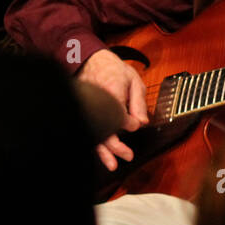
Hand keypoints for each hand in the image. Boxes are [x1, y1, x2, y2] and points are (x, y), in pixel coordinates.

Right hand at [76, 48, 148, 169]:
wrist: (89, 59)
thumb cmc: (113, 69)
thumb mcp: (133, 80)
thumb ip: (139, 102)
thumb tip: (141, 123)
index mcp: (110, 92)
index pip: (119, 115)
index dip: (128, 123)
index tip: (134, 124)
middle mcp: (96, 103)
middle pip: (103, 131)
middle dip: (116, 147)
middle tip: (128, 156)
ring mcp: (87, 109)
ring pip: (93, 135)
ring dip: (103, 152)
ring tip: (112, 165)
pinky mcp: (83, 112)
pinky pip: (89, 131)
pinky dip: (95, 144)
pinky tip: (102, 155)